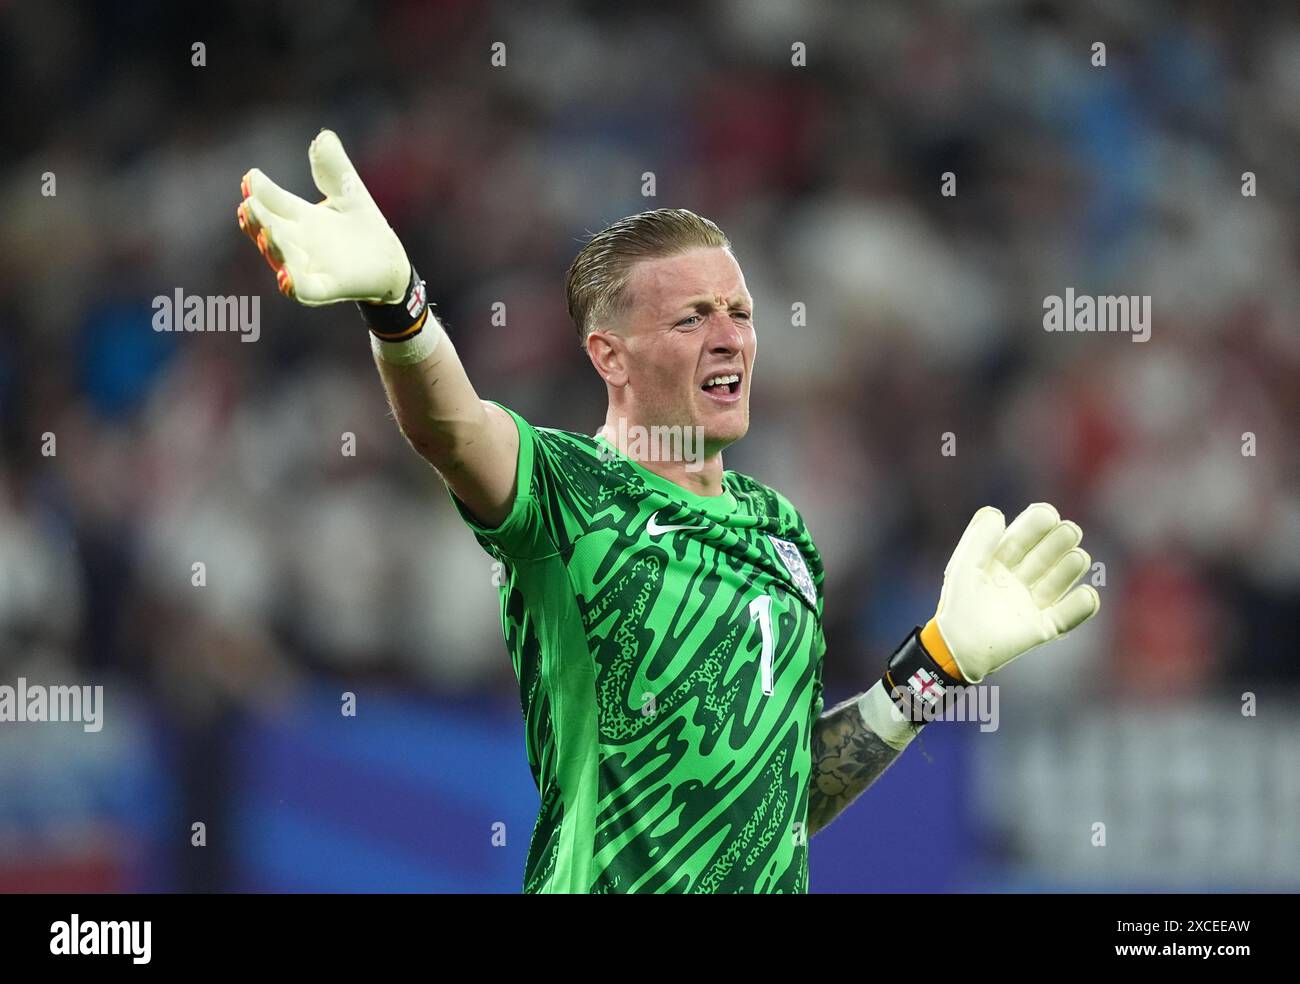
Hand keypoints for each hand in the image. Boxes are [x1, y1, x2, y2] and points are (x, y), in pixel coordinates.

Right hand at [237, 129, 409, 304]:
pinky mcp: (327, 287)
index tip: (251, 177)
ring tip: (267, 232)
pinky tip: (284, 276)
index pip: (273, 202)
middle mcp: (298, 242)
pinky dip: (293, 284)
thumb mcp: (349, 192)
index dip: (260, 191)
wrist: (390, 263)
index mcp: (300, 217)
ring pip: (282, 258)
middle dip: (256, 219)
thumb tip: (323, 136)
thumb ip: (335, 168)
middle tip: (247, 205)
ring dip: (272, 247)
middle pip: (269, 229)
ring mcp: (310, 266)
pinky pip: (304, 290)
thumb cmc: (363, 227)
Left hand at [926, 503, 1099, 682]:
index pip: (1022, 538)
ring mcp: (1031, 604)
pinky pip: (1067, 617)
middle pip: (1045, 556)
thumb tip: (997, 513)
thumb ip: (978, 539)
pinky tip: (1087, 595)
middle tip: (1070, 531)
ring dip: (1071, 567)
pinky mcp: (1042, 629)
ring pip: (1058, 581)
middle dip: (1059, 541)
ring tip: (1078, 557)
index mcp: (998, 563)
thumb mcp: (963, 566)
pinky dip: (1081, 607)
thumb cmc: (958, 604)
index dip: (1036, 524)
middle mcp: (1018, 580)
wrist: (957, 647)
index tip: (1047, 514)